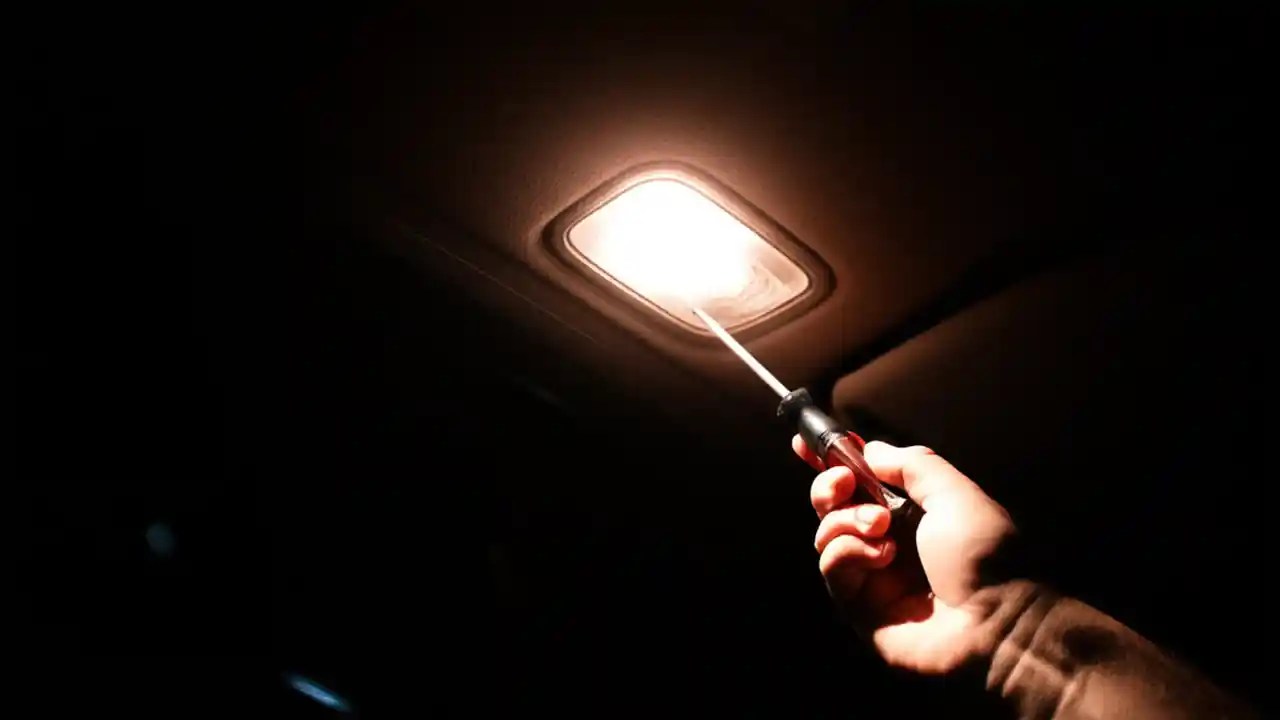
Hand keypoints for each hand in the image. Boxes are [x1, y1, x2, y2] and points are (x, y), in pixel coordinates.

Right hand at [793, 436, 1015, 673]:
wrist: (997, 623)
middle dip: (829, 486)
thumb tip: (871, 450)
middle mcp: (890, 541)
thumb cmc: (986, 555)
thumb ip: (912, 465)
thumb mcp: (955, 493)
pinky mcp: (859, 608)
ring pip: (827, 534)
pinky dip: (849, 552)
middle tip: (844, 484)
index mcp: (915, 513)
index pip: (863, 482)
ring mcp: (873, 576)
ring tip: (880, 526)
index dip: (834, 461)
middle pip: (835, 506)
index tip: (806, 443)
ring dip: (846, 520)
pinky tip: (881, 556)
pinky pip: (833, 568)